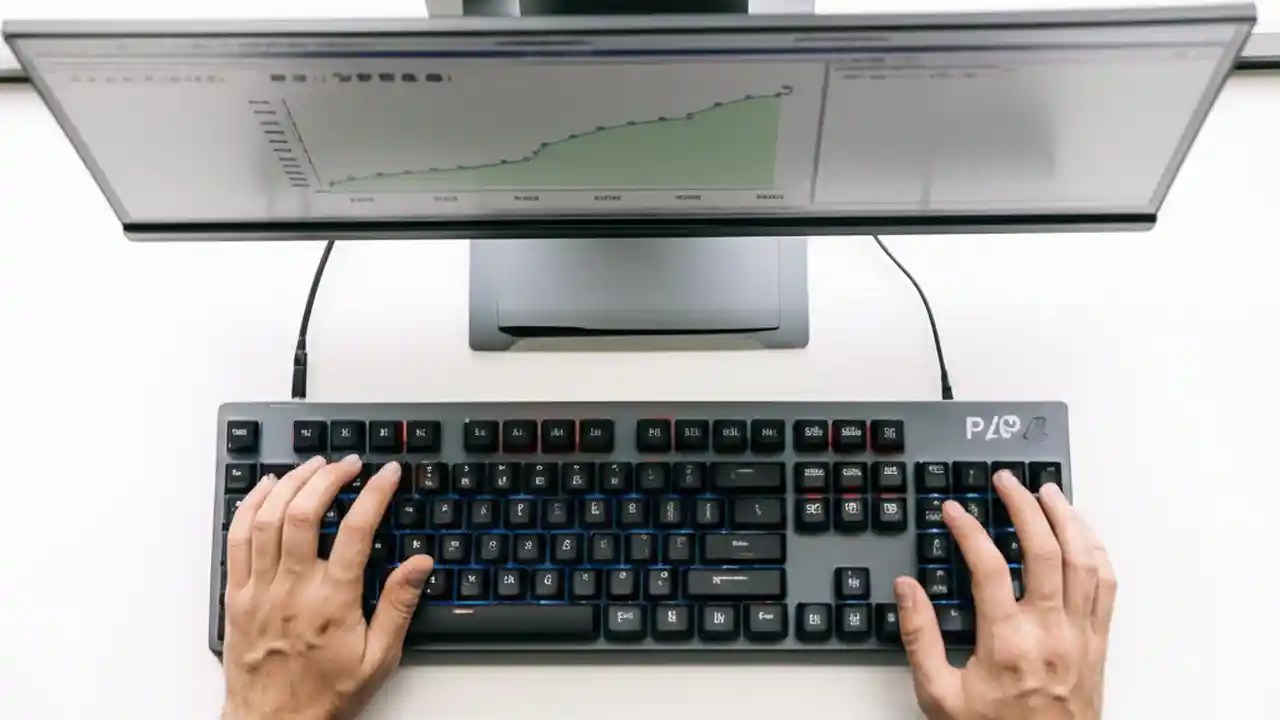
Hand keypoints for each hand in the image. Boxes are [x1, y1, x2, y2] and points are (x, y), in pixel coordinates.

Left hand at [221, 456, 433, 719]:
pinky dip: (250, 507)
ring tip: (312, 467)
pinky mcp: (236, 597)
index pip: (355, 530)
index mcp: (332, 602)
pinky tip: (266, 489)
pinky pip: (236, 540)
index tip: (387, 473)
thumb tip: (420, 564)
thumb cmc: (325, 697)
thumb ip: (399, 605)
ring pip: (267, 519)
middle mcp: (292, 589)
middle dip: (328, 477)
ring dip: (290, 484)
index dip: (374, 493)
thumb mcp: (379, 658)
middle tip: (348, 464)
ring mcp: (259, 590)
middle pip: (303, 513)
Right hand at [894, 471, 1116, 719]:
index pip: (989, 565)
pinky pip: (1106, 585)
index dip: (969, 529)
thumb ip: (919, 637)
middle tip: (1005, 482)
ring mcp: (1080, 635)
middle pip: (1044, 549)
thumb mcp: (938, 694)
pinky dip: (1096, 550)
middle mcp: (1050, 633)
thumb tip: (907, 589)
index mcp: (1007, 643)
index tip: (954, 510)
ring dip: (1067, 518)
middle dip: (1023, 505)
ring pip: (1083, 560)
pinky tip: (1082, 533)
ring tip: (1048, 492)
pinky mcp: (1098, 642)